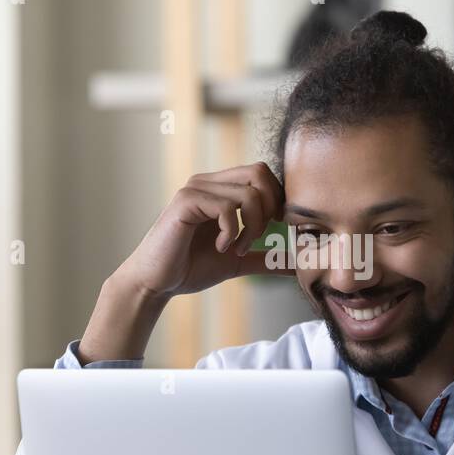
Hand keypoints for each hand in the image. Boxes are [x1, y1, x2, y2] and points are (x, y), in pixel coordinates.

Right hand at [115, 161, 292, 297]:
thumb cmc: (190, 268)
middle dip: (270, 207)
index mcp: (219, 188)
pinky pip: (228, 207)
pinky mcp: (186, 201)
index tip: (269, 229)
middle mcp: (208, 181)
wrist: (156, 283)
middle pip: (260, 172)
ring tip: (237, 248)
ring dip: (252, 227)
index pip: (262, 173)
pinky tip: (221, 247)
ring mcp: (195, 188)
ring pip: (249, 194)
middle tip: (257, 237)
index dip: (276, 199)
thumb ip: (266, 257)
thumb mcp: (238, 261)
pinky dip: (232, 232)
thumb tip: (298, 263)